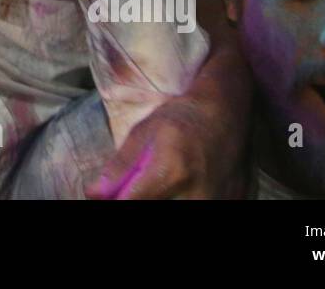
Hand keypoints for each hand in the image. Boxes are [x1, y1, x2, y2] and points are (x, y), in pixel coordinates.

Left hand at [86, 22, 249, 198]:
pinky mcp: (232, 205)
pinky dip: (184, 199)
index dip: (116, 200)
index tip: (113, 194)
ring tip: (163, 182)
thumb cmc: (181, 119)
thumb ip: (120, 167)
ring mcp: (216, 204)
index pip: (130, 204)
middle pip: (154, 209)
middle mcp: (195, 195)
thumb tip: (93, 194)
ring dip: (163, 199)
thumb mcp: (144, 132)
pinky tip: (182, 188)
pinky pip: (199, 211)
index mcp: (170, 172)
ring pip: (176, 210)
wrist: (228, 113)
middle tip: (142, 184)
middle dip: (141, 197)